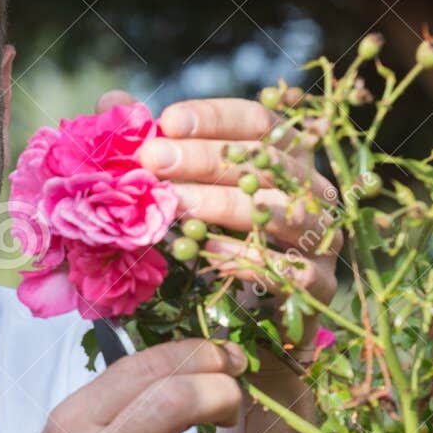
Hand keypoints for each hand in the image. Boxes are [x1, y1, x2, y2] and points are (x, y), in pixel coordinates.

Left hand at [97, 91, 342, 352]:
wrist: (248, 329)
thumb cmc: (211, 246)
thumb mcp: (180, 196)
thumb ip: (151, 148)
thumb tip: (111, 104)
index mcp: (284, 158)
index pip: (258, 122)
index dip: (215, 118)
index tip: (168, 121)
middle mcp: (311, 191)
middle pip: (266, 163)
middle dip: (206, 158)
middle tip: (152, 160)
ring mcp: (321, 238)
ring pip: (279, 211)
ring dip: (223, 204)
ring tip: (173, 205)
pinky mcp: (320, 286)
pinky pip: (287, 268)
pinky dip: (245, 257)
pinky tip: (206, 252)